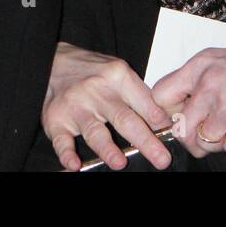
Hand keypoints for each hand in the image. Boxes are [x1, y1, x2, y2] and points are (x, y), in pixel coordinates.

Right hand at [42, 41, 172, 170]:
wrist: (52, 61)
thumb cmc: (91, 71)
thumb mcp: (118, 72)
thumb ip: (139, 95)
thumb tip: (164, 123)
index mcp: (117, 77)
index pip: (143, 101)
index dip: (159, 119)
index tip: (172, 134)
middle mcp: (96, 91)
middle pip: (124, 118)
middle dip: (145, 140)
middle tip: (161, 158)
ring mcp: (75, 106)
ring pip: (94, 130)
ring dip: (107, 148)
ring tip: (120, 163)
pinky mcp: (56, 120)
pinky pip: (61, 140)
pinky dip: (67, 154)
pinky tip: (75, 165)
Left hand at [151, 38, 225, 157]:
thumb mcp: (224, 59)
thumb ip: (199, 78)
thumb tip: (177, 103)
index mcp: (200, 66)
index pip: (160, 95)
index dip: (167, 112)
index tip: (178, 117)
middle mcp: (209, 85)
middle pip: (180, 128)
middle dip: (193, 137)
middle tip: (208, 133)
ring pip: (205, 142)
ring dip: (221, 141)